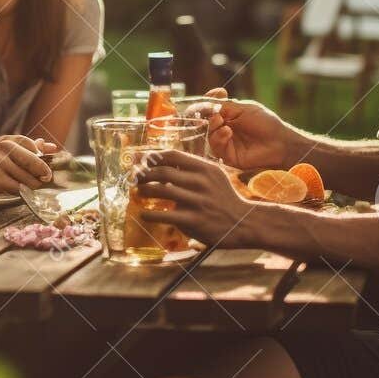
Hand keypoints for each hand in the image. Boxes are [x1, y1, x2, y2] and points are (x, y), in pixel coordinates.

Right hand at [0, 135, 56, 196]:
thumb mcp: (9, 156)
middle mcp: (2, 148)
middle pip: (32, 161)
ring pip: (25, 177)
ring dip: (31, 185)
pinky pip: (15, 187)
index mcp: (7, 141)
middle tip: (46, 180)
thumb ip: (30, 151)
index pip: (32, 145)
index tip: (46, 168)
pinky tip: (18, 193)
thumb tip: (52, 147)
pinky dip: (20, 192)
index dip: (42, 157)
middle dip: (42, 173)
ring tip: (29, 188)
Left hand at [135, 150, 256, 246]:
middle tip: (135, 178)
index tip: (141, 159)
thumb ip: (192, 168)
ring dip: (144, 190)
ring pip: (161, 191)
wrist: (243, 222)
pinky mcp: (193, 220)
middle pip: (163, 172)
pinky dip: (150, 214)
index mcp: (205, 168)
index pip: (173, 155)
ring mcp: (197, 201)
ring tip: (138, 192)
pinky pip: (165, 215)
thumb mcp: (214, 176)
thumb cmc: (223, 197)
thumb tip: (163, 161)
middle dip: (144, 173)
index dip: (153, 156)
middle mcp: (201, 182)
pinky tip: (144, 214)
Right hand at [202, 89, 293, 169]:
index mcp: (227, 117)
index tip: (209, 97)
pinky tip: (227, 132)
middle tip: (213, 113)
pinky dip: (219, 138)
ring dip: (212, 128)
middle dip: (206, 117)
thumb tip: (206, 98)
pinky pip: (216, 148)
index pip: (209, 110)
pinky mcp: (228, 157)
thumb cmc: (265, 123)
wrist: (280, 141)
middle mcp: (223, 130)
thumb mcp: (243, 109)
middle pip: (204, 124)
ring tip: (221, 122)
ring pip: (209, 137)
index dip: (205, 104)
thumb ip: (224, 105)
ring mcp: (225, 144)